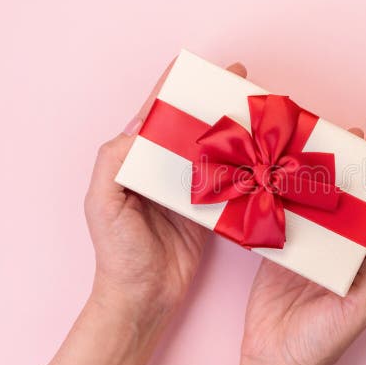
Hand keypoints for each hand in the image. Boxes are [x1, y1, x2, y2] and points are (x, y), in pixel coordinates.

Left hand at [16, 60, 246, 364]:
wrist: (142, 298)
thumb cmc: (117, 253)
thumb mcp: (103, 204)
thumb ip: (114, 163)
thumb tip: (136, 127)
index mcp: (134, 161)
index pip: (154, 115)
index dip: (173, 88)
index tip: (196, 66)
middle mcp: (162, 169)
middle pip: (190, 126)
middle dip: (212, 101)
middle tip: (240, 82)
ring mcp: (188, 189)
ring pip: (213, 150)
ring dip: (233, 130)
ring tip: (257, 111)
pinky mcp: (210, 210)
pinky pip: (229, 181)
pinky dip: (245, 166)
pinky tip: (262, 154)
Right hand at [220, 119, 365, 364]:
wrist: (275, 359)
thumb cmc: (323, 341)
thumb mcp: (358, 306)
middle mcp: (345, 246)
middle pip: (363, 194)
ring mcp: (315, 243)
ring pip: (329, 194)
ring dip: (337, 164)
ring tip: (343, 134)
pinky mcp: (285, 243)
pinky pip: (293, 207)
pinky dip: (297, 183)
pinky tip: (298, 160)